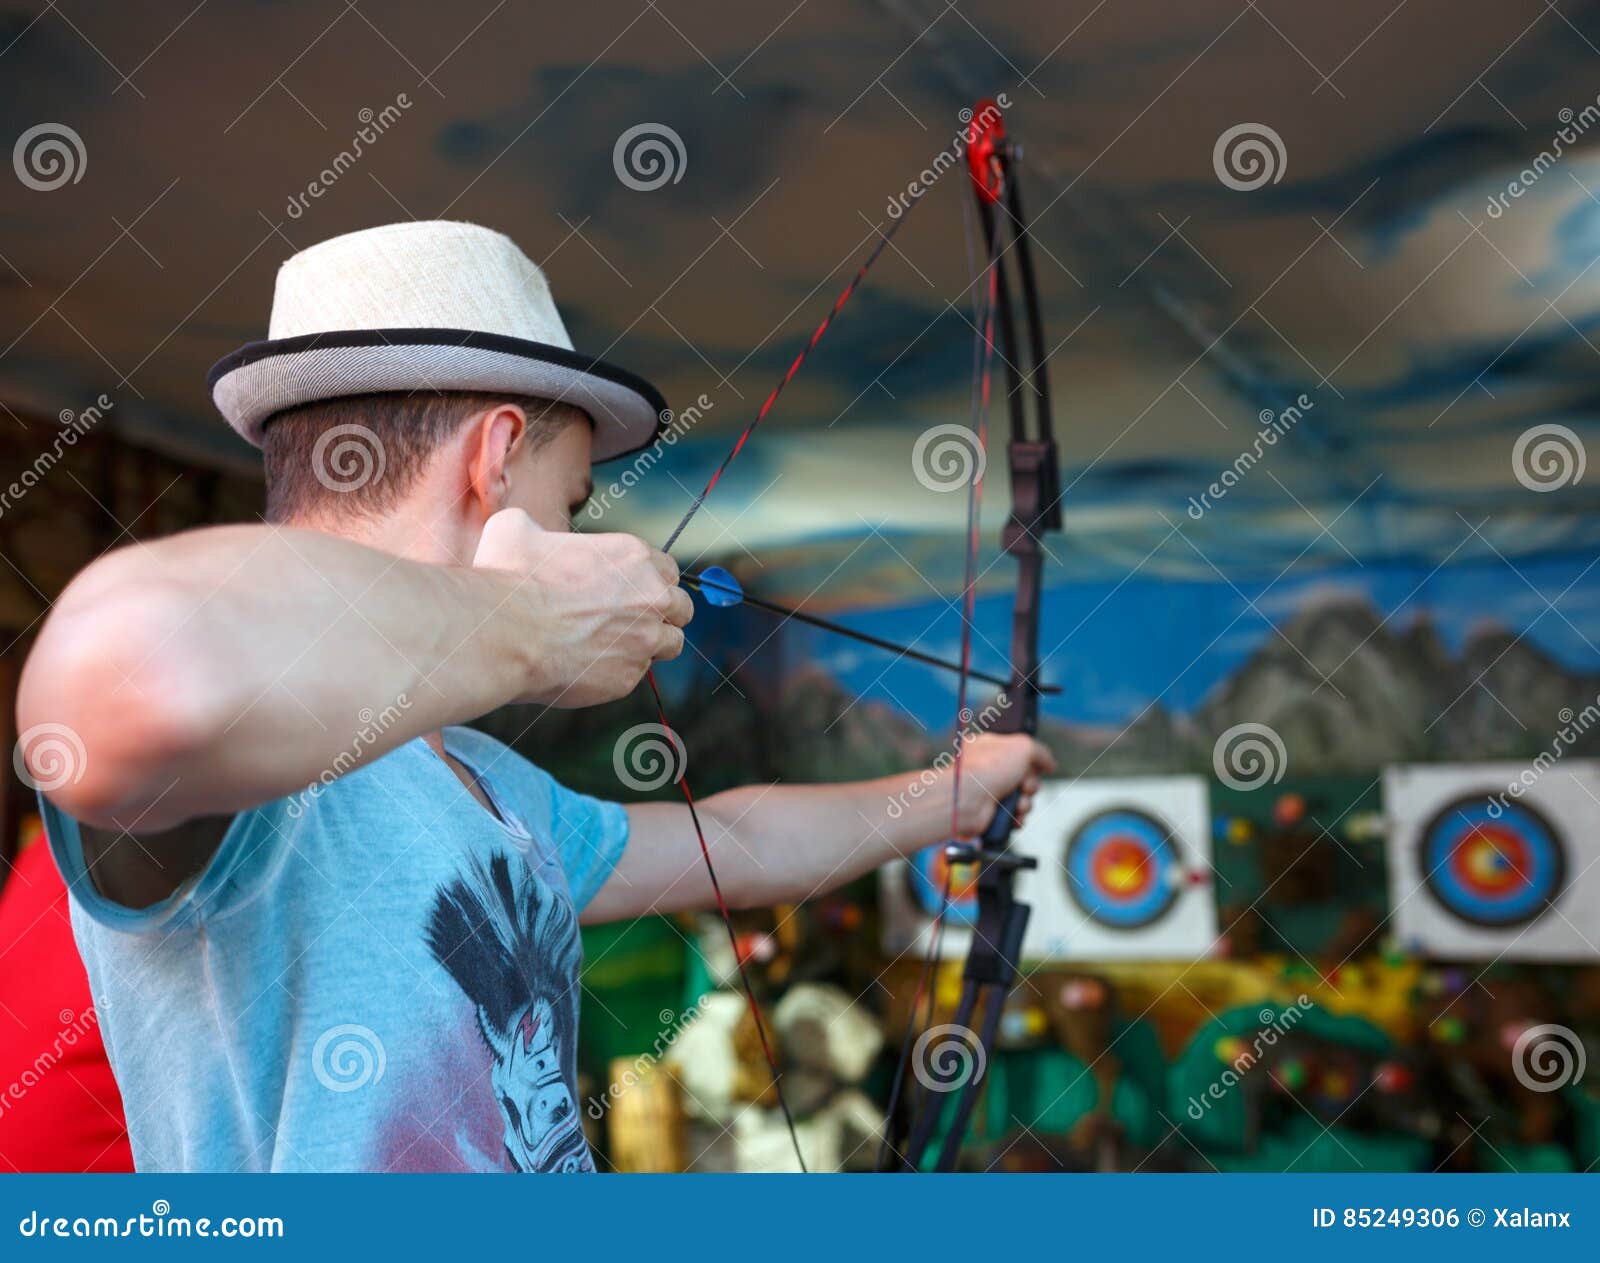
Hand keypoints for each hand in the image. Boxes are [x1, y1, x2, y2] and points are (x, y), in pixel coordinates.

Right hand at [473, 509, 692, 707]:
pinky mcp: (628, 677)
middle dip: (663, 613)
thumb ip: (533, 526)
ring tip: (618, 646)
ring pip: (671, 644)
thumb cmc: (510, 580)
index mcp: (633, 556)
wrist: (506, 635)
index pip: (667, 570)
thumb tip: (526, 530)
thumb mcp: (515, 530)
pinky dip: (620, 671)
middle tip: (634, 620)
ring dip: (651, 644)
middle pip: (681, 607)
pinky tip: (591, 665)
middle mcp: (651, 597)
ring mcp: (644, 640)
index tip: (632, 591)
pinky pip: (636, 675)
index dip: (651, 582)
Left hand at [950, 732, 1057, 837]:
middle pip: (1024, 777)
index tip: (1038, 766)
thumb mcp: (1023, 746)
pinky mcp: (988, 813)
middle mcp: (988, 769)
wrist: (967, 800)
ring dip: (1026, 803)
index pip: (1019, 752)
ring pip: (1021, 798)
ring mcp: (987, 792)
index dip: (1032, 761)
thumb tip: (1050, 764)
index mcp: (990, 747)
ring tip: (1017, 803)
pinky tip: (1014, 816)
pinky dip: (1017, 817)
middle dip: (1031, 785)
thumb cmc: (988, 768)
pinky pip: (1013, 816)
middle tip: (1024, 786)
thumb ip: (1040, 752)